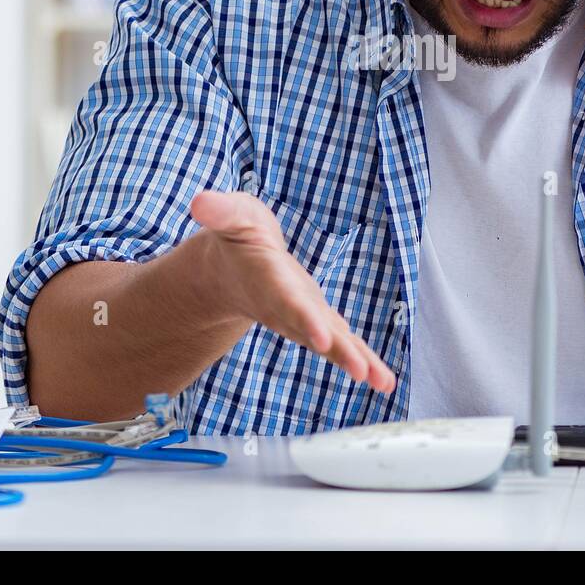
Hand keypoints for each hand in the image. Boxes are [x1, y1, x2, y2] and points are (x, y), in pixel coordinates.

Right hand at [189, 190, 395, 393]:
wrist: (234, 268)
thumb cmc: (237, 235)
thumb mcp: (230, 215)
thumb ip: (219, 211)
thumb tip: (200, 202)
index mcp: (267, 280)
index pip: (286, 301)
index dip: (303, 318)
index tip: (321, 339)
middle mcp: (286, 307)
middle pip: (313, 331)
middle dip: (336, 350)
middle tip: (360, 371)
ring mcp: (303, 318)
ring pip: (332, 343)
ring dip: (356, 361)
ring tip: (382, 382)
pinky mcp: (319, 321)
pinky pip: (343, 343)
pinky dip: (364, 360)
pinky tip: (384, 381)